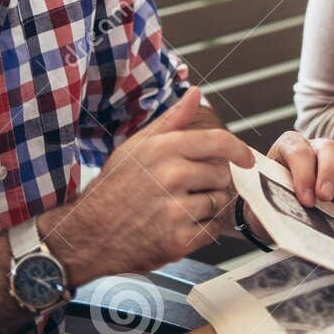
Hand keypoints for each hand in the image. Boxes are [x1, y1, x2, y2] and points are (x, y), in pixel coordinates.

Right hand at [46, 87, 254, 279]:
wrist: (86, 236)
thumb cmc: (112, 189)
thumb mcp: (136, 147)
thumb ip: (171, 121)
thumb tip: (195, 93)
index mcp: (165, 149)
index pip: (220, 142)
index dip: (239, 150)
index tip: (246, 159)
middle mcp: (173, 176)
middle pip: (223, 175)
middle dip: (213, 182)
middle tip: (188, 189)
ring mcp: (176, 209)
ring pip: (219, 202)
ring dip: (207, 206)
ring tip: (179, 208)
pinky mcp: (178, 240)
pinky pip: (212, 230)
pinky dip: (202, 230)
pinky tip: (179, 226)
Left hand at [267, 132, 333, 210]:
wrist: (279, 219)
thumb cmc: (269, 204)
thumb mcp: (264, 201)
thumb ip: (269, 201)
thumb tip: (270, 213)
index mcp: (289, 149)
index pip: (298, 149)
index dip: (303, 172)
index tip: (304, 198)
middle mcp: (316, 150)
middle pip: (329, 146)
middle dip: (328, 170)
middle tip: (324, 196)